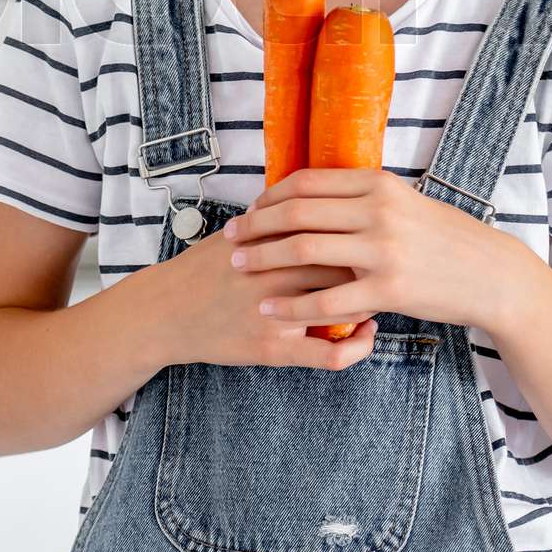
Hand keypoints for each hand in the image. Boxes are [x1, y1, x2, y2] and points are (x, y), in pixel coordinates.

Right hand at [159, 205, 378, 369]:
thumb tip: (316, 197)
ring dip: (370, 303)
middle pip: (345, 263)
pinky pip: (328, 354)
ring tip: (378, 299)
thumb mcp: (241, 233)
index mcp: (272, 240)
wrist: (166, 311)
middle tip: (385, 269)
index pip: (333, 227)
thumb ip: (279, 219)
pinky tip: (365, 336)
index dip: (361, 232)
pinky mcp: (273, 348)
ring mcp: (276, 313)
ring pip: (344, 306)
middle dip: (370, 267)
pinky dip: (357, 348)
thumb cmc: (206, 268)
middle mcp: (277, 272)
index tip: (373, 238)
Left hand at [224, 167, 514, 331]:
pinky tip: (271, 311)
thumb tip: (315, 196)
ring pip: (304, 250)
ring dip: (264, 258)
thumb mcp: (405, 203)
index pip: (307, 183)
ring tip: (240, 266)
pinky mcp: (388, 289)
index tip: (251, 210)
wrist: (489, 274)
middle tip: (231, 237)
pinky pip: (326, 301)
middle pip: (297, 211)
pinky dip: (291, 306)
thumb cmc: (443, 239)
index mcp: (378, 184)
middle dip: (256, 225)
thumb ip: (363, 198)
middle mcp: (377, 210)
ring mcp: (383, 249)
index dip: (270, 196)